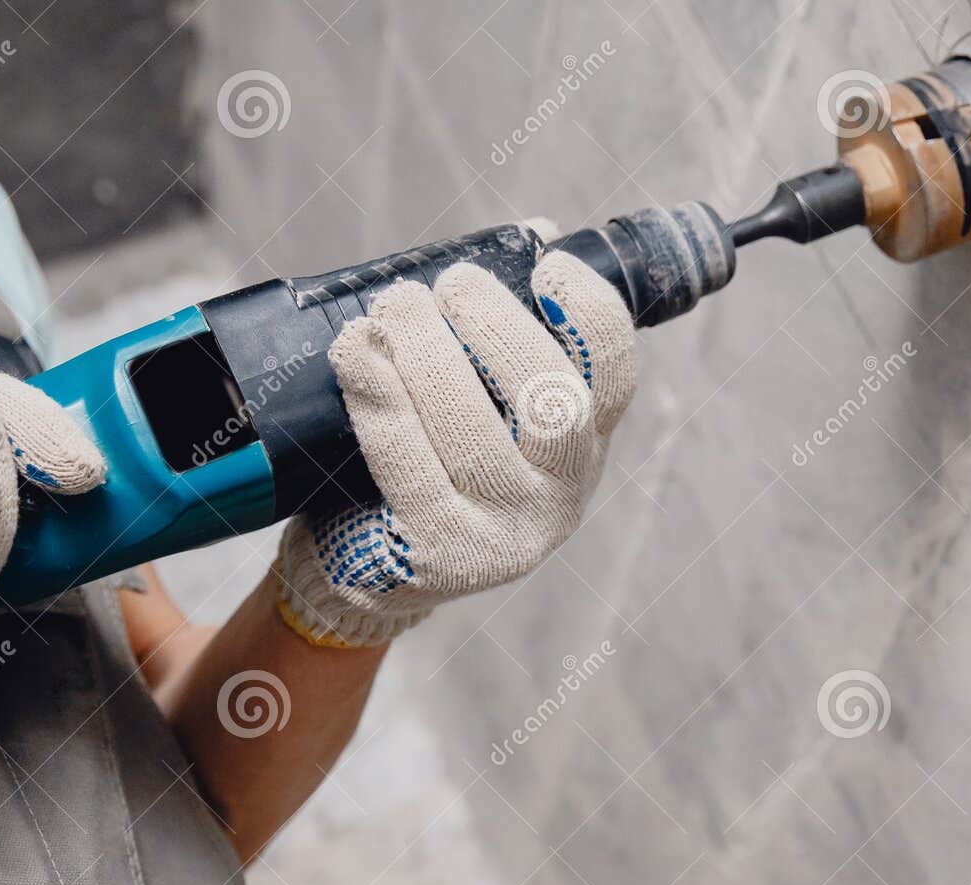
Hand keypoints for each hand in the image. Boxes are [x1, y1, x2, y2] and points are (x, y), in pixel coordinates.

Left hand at [275, 251, 636, 646]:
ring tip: (384, 313)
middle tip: (438, 287)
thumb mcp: (481, 401)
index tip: (546, 267)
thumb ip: (504, 332)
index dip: (590, 315)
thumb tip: (535, 234)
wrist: (369, 565)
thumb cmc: (429, 460)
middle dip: (491, 326)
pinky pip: (411, 468)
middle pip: (551, 399)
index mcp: (582, 443)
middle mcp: (560, 494)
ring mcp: (506, 535)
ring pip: (477, 432)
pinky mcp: (443, 559)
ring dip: (425, 356)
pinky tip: (355, 360)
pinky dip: (379, 403)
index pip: (615, 376)